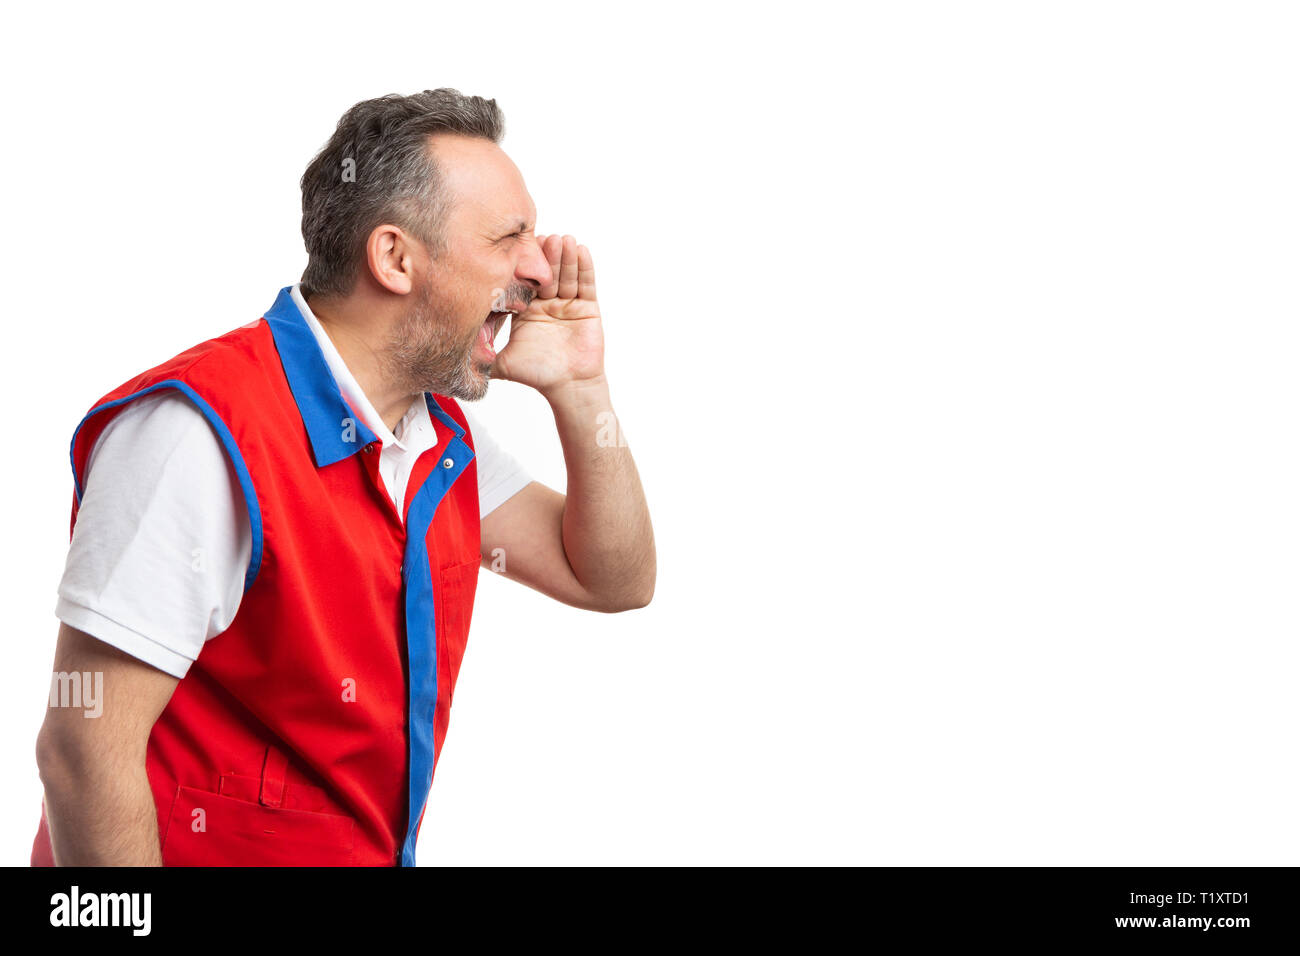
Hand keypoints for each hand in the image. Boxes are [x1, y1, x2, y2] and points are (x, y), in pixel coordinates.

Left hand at [490, 234, 605, 397]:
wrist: (568, 387)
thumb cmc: (539, 376)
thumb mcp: (503, 363)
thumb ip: (480, 358)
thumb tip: (446, 360)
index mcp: (527, 310)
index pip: (524, 282)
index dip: (522, 266)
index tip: (517, 248)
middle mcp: (546, 303)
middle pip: (546, 273)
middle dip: (545, 255)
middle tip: (541, 237)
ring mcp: (567, 303)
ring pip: (566, 274)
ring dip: (564, 256)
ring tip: (561, 239)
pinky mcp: (587, 307)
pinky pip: (586, 284)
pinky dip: (584, 267)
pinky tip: (580, 250)